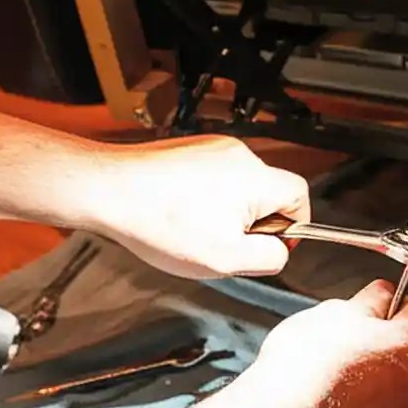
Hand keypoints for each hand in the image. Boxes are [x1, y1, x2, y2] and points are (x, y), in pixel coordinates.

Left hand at [84, 135, 309, 278]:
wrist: (108, 191)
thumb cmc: (158, 222)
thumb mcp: (226, 259)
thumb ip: (268, 257)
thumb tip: (280, 251)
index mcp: (255, 178)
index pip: (300, 196)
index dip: (293, 226)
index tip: (270, 245)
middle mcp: (238, 156)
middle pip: (268, 193)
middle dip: (253, 224)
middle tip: (224, 244)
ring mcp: (212, 149)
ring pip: (240, 188)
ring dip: (227, 214)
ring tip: (195, 232)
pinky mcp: (190, 151)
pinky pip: (214, 179)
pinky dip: (204, 201)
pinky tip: (180, 217)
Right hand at [252, 280, 407, 407]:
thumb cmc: (306, 363)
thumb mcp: (336, 311)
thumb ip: (370, 300)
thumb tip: (383, 296)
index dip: (391, 304)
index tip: (372, 304)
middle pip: (401, 353)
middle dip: (377, 342)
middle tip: (343, 337)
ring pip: (385, 385)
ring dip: (366, 374)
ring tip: (328, 369)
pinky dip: (353, 402)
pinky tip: (324, 395)